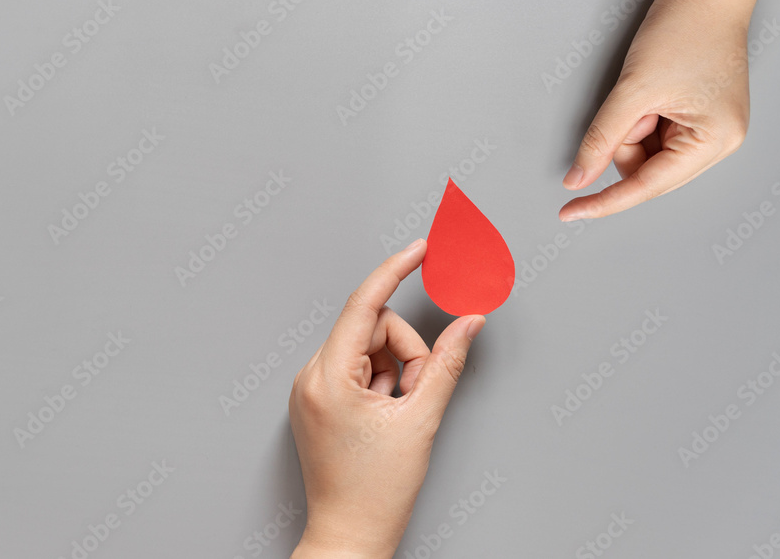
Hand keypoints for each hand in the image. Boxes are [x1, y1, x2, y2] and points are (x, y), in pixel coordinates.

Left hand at [289, 239, 484, 558]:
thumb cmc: (376, 490)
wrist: (349, 533)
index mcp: (329, 377)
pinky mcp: (316, 397)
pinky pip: (355, 365)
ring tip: (398, 412)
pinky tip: (383, 413)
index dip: (395, 271)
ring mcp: (310, 387)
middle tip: (415, 395)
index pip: (365, 304)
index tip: (418, 249)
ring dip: (394, 369)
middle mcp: (311, 376)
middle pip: (372, 327)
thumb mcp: (422, 420)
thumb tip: (469, 323)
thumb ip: (448, 363)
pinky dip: (380, 379)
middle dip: (405, 353)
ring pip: (367, 346)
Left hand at [559, 0, 760, 219]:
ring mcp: (711, 131)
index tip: (570, 213)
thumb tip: (578, 178)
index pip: (647, 187)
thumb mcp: (633, 90)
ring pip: (646, 154)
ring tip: (650, 88)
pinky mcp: (698, 118)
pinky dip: (642, 118)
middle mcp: (720, 143)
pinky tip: (653, 91)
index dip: (604, 202)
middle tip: (634, 103)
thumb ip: (601, 140)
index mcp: (715, 141)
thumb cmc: (685, 27)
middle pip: (647, 171)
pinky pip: (655, 135)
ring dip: (634, 126)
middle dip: (628, 140)